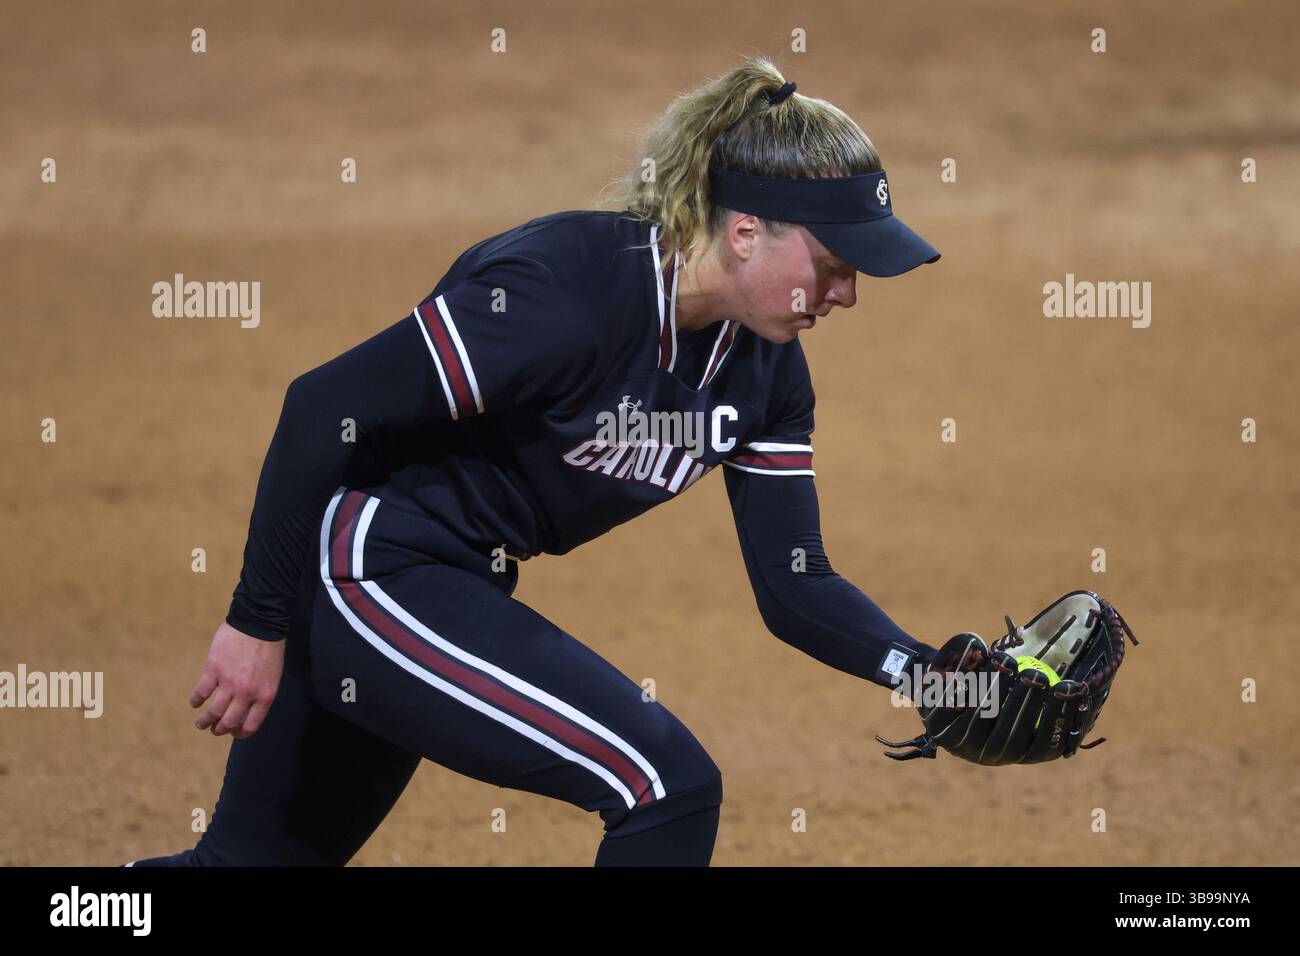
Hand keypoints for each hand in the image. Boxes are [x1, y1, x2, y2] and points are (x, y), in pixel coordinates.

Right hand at [190, 622, 284, 739]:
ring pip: (212, 712)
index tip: (233, 733)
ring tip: (200, 723)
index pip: (250, 725)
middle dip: (220, 730)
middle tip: (214, 730)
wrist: (259, 622)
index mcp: (265, 696)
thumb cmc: (269, 648)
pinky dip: (196, 700)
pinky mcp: (213, 670)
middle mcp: (247, 694)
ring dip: (204, 721)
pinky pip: (201, 692)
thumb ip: (260, 693)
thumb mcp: (273, 675)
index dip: (240, 733)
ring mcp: (229, 683)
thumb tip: (246, 709)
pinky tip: (195, 702)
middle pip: (228, 722)